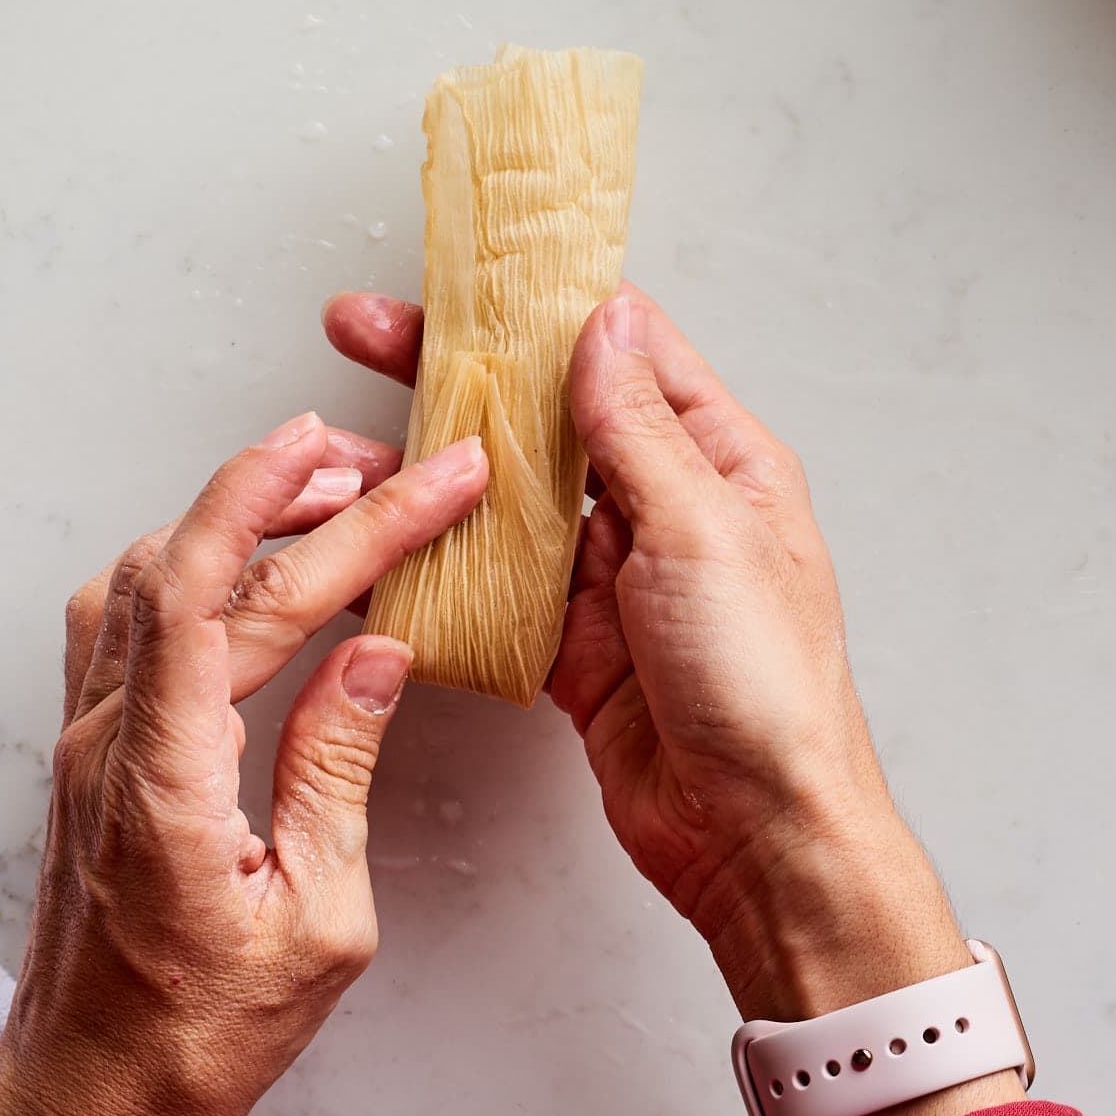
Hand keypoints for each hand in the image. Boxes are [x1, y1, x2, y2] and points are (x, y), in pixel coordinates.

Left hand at [0, 412, 488, 1115]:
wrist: (86, 1099)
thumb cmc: (194, 1038)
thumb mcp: (315, 922)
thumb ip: (337, 771)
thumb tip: (376, 652)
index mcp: (163, 781)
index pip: (214, 595)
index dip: (303, 511)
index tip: (393, 472)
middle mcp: (105, 742)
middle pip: (193, 567)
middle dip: (305, 496)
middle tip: (403, 467)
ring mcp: (83, 740)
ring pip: (148, 574)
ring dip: (242, 517)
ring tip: (339, 491)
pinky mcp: (87, 749)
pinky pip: (125, 617)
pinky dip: (197, 562)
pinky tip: (253, 561)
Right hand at [325, 286, 1018, 1115]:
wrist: (759, 836)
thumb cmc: (768, 689)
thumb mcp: (703, 530)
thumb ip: (641, 429)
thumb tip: (606, 324)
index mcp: (720, 462)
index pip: (622, 352)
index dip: (537, 308)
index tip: (461, 279)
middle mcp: (667, 509)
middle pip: (547, 418)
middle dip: (455, 376)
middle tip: (366, 334)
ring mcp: (615, 578)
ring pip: (508, 501)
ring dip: (431, 471)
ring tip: (347, 446)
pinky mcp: (574, 646)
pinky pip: (494, 588)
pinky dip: (438, 565)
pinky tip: (380, 544)